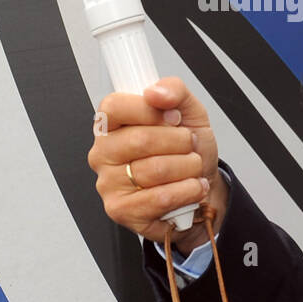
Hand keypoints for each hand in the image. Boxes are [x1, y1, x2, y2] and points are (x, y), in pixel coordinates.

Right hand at [88, 77, 228, 255]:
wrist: (199, 187)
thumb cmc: (186, 150)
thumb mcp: (188, 112)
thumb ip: (174, 91)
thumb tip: (156, 92)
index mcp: (111, 124)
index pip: (114, 107)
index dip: (150, 111)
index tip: (174, 117)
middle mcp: (103, 153)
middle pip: (140, 139)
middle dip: (180, 141)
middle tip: (190, 145)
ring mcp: (108, 183)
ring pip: (155, 170)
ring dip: (188, 167)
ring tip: (193, 167)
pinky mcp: (121, 210)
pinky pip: (160, 198)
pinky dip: (187, 190)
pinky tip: (193, 187)